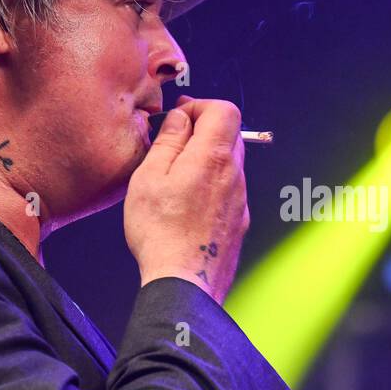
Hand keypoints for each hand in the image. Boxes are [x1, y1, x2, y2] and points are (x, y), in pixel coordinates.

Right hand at [124, 95, 248, 305]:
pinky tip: (188, 204)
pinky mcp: (239, 223)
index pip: (225, 110)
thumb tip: (180, 117)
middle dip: (203, 131)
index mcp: (214, 157)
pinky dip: (212, 186)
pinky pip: (229, 191)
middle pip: (230, 135)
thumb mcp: (150, 176)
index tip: (179, 116)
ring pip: (230, 164)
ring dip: (207, 160)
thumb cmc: (160, 232)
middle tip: (173, 143)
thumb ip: (168, 141)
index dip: (201, 106)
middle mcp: (235, 176)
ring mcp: (241, 201)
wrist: (184, 283)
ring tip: (176, 177)